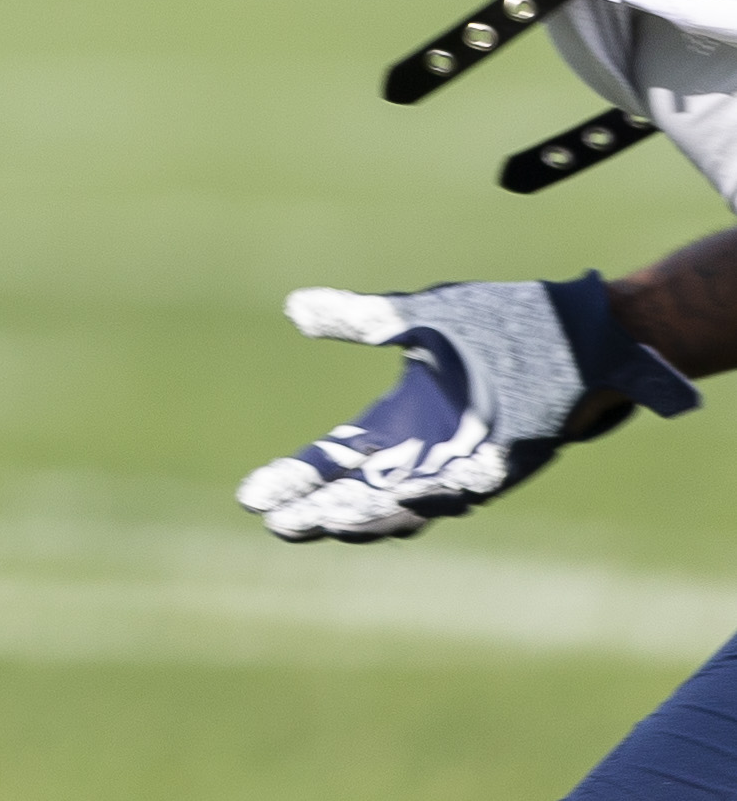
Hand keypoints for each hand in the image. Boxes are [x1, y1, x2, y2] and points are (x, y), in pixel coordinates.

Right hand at [234, 277, 696, 541]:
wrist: (581, 335)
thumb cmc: (502, 325)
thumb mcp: (421, 316)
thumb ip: (363, 317)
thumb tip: (295, 309)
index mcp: (395, 423)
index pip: (331, 460)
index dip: (293, 479)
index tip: (252, 496)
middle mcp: (426, 454)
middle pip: (359, 493)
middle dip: (321, 511)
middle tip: (281, 524)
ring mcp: (468, 463)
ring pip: (412, 504)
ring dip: (374, 514)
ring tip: (337, 519)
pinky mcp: (511, 460)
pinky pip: (473, 484)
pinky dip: (445, 491)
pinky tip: (414, 494)